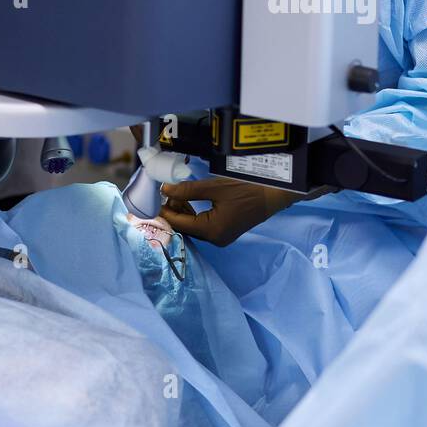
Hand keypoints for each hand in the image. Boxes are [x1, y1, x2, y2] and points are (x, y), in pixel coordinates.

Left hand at [160, 177, 298, 246]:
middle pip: (185, 228)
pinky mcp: (225, 231)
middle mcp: (215, 239)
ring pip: (193, 227)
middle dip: (173, 212)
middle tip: (165, 194)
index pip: (179, 223)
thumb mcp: (214, 187)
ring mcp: (221, 237)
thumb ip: (187, 191)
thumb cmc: (246, 190)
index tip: (152, 201)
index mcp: (211, 231)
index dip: (164, 212)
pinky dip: (194, 215)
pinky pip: (203, 226)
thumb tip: (165, 190)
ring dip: (183, 212)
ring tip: (177, 195)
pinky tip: (189, 201)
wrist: (273, 195)